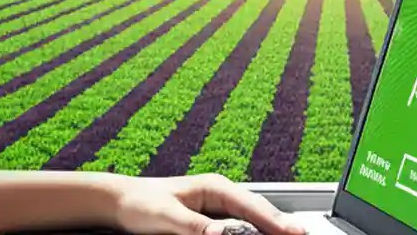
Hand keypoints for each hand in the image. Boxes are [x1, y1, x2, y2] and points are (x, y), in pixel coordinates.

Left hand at [109, 173, 307, 234]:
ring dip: (270, 230)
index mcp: (214, 187)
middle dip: (282, 226)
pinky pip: (242, 228)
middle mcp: (221, 195)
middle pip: (260, 213)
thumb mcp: (167, 217)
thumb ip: (195, 227)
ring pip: (254, 220)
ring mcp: (219, 208)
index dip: (276, 221)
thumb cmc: (141, 204)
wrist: (121, 203)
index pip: (253, 206)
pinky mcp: (213, 221)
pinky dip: (255, 234)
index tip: (295, 233)